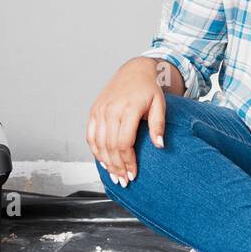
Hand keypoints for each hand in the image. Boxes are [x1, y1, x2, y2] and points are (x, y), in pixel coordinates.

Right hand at [86, 57, 166, 186]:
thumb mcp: (160, 104)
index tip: (133, 174)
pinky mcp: (94, 111)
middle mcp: (110, 109)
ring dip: (106, 162)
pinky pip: (90, 136)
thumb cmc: (148, 89)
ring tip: (114, 176)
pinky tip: (103, 161)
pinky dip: (95, 151)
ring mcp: (100, 110)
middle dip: (117, 167)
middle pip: (110, 146)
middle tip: (123, 181)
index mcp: (128, 108)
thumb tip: (159, 145)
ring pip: (98, 143)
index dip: (128, 162)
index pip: (124, 142)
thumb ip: (158, 125)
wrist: (134, 71)